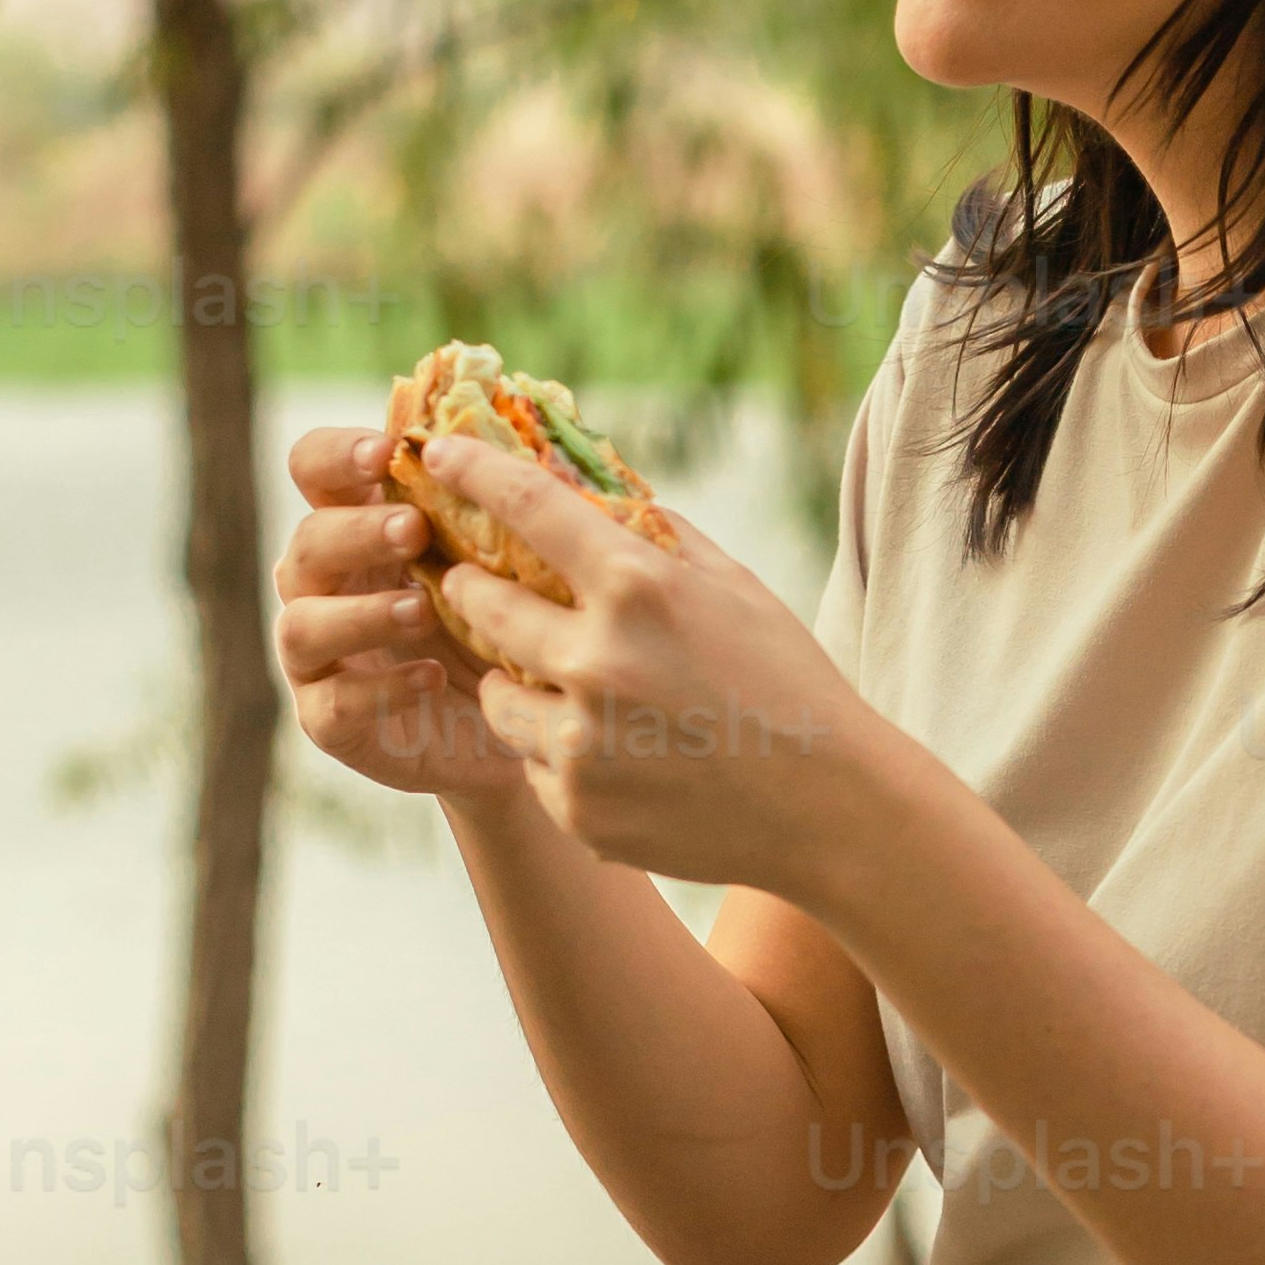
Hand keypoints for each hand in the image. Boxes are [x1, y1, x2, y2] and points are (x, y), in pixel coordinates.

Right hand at [272, 423, 528, 805]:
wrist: (521, 727)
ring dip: (361, 612)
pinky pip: (332, 703)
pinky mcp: (328, 721)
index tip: (383, 453)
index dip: (336, 454)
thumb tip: (527, 443)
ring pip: (302, 624)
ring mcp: (317, 656)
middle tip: (414, 530)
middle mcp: (323, 585)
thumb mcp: (509, 560)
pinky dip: (380, 688)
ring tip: (423, 611)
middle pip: (307, 542)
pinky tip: (431, 677)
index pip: (314, 469)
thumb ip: (502, 505)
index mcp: (356, 524)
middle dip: (358, 531)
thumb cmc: (510, 622)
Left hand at [416, 422, 875, 888]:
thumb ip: (655, 535)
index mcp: (637, 588)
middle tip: (468, 583)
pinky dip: (559, 751)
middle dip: (467, 589)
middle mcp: (596, 661)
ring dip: (513, 680)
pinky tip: (616, 752)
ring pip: (496, 696)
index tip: (437, 455)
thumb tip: (587, 491)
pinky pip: (534, 763)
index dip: (472, 471)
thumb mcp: (733, 586)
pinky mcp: (575, 809)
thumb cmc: (788, 683)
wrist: (828, 808)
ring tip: (560, 682)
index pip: (525, 506)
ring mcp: (579, 744)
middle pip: (481, 605)